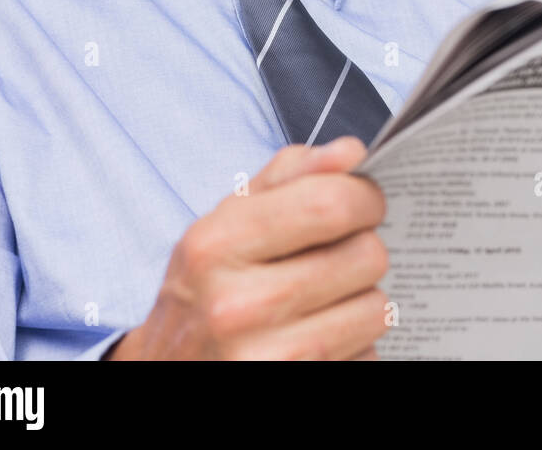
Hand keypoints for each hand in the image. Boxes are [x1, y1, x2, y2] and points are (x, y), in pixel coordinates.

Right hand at [107, 136, 389, 359]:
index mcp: (216, 246)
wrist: (165, 370)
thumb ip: (290, 175)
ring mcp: (264, 359)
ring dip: (362, 302)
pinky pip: (368, 354)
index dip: (365, 197)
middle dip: (363, 250)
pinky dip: (355, 345)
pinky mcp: (292, 389)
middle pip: (367, 256)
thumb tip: (351, 152)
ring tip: (323, 303)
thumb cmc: (205, 288)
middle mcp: (236, 306)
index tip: (364, 203)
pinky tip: (316, 339)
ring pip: (376, 309)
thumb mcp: (226, 221)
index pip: (331, 204)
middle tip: (335, 258)